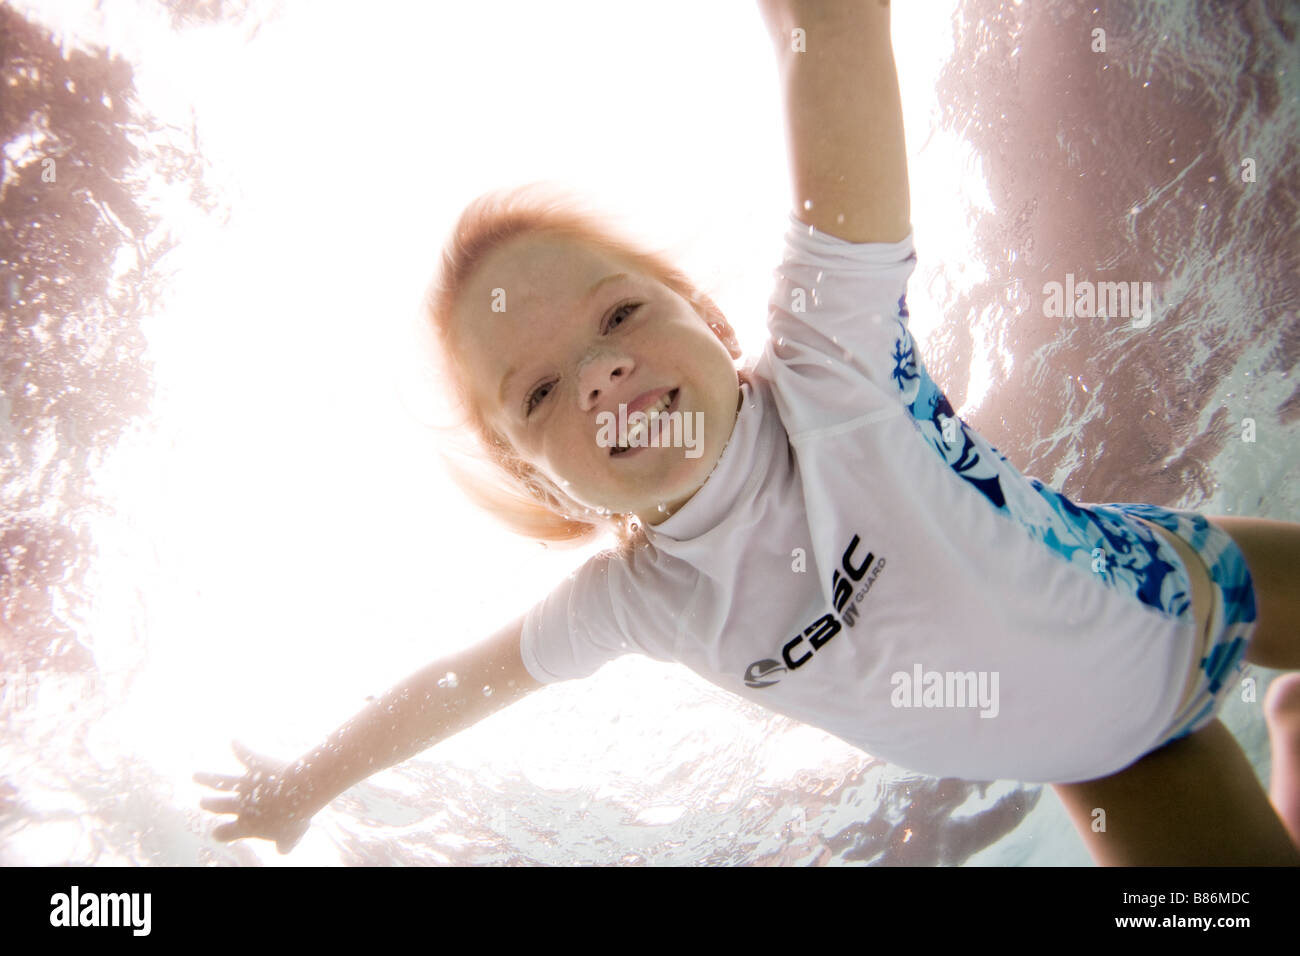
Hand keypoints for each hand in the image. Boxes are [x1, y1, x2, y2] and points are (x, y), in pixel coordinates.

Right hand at [194, 741, 314, 853]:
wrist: (298, 791)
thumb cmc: (296, 816)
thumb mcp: (292, 835)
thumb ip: (285, 843)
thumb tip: (283, 849)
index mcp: (247, 825)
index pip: (226, 832)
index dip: (222, 833)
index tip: (218, 832)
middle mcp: (242, 804)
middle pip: (219, 806)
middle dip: (210, 804)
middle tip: (202, 802)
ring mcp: (247, 783)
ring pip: (220, 781)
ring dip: (207, 778)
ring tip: (195, 775)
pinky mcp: (256, 764)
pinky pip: (245, 754)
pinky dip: (239, 747)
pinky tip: (235, 741)